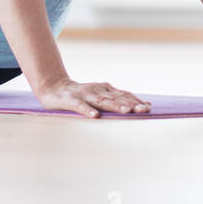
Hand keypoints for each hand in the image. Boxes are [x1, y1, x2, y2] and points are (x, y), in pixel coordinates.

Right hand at [34, 76, 151, 117]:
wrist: (54, 87)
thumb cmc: (81, 95)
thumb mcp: (100, 95)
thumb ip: (118, 99)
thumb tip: (143, 105)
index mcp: (105, 89)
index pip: (124, 95)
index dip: (136, 101)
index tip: (148, 108)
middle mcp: (97, 90)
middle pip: (116, 98)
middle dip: (130, 104)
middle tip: (143, 110)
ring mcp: (84, 94)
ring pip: (101, 101)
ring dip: (115, 106)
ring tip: (126, 111)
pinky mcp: (71, 100)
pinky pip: (80, 106)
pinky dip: (88, 110)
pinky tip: (95, 116)